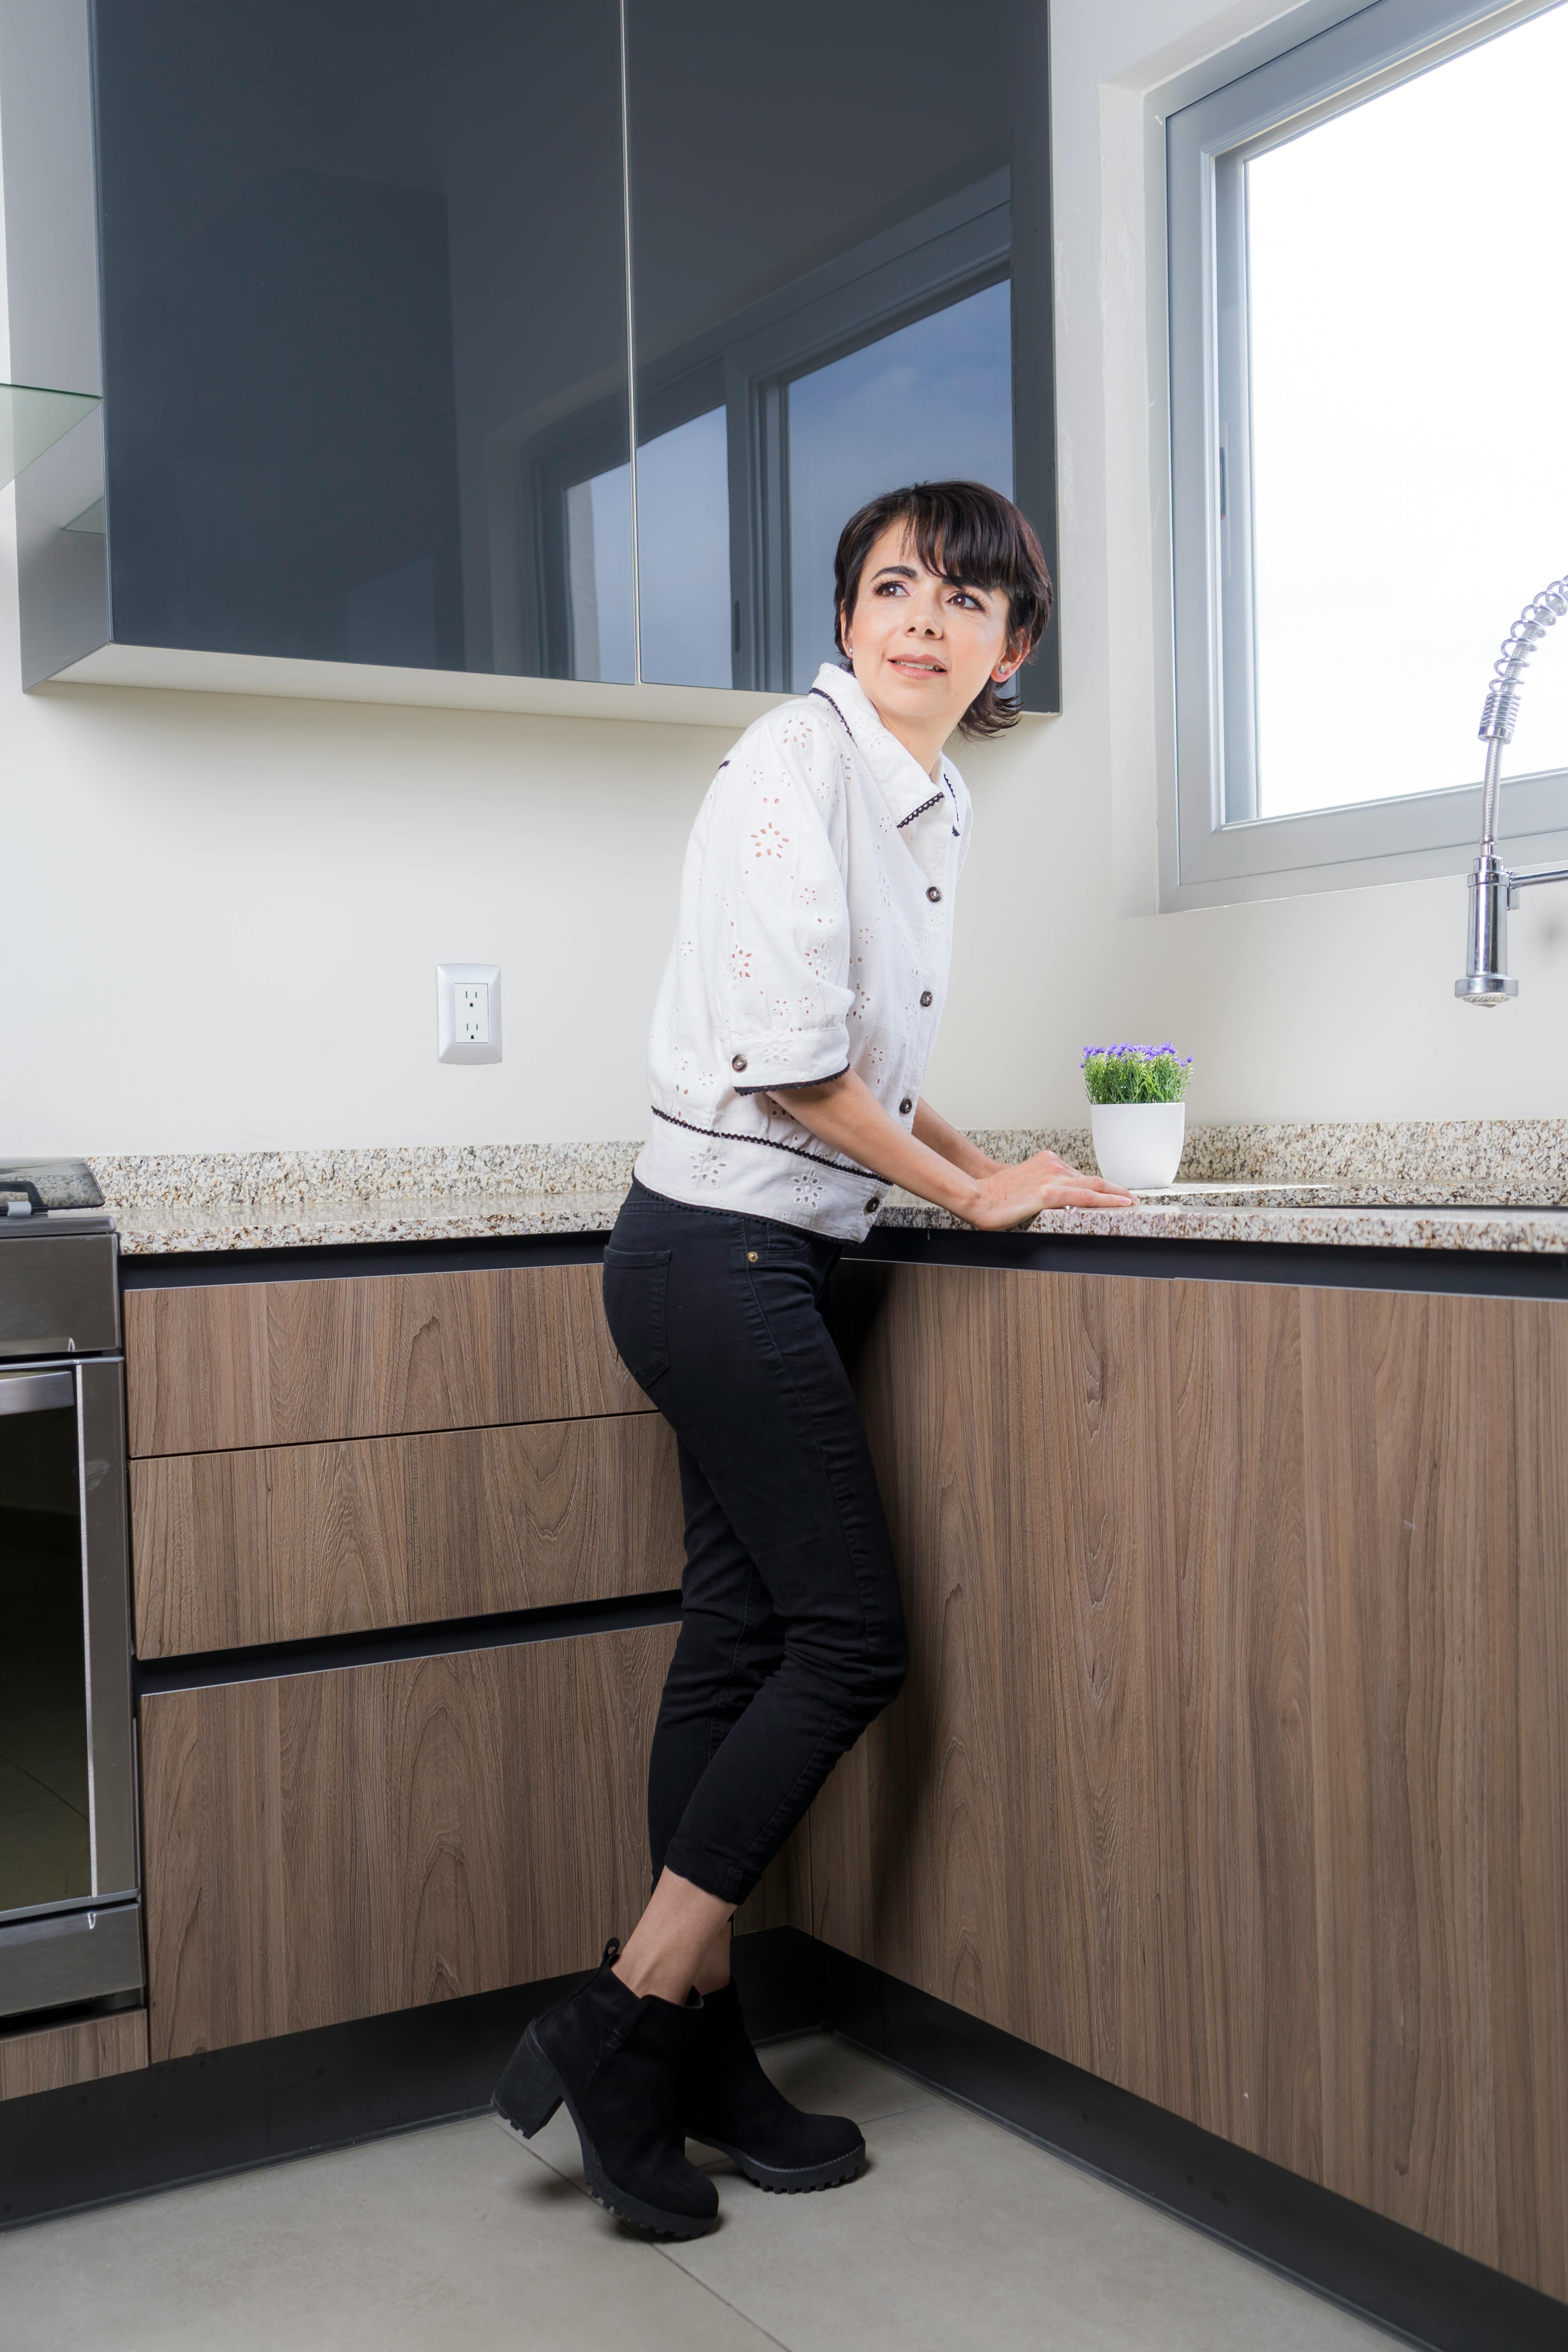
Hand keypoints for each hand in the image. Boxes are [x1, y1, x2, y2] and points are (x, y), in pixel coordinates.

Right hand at [963, 1150, 1132, 1230]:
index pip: (1082, 1176)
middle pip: (1093, 1178)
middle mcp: (1053, 1165)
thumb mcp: (1024, 1185)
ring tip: (1133, 1204)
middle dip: (1117, 1190)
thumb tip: (1055, 1200)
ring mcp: (1052, 1178)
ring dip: (1117, 1195)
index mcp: (1048, 1162)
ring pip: (1094, 1186)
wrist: (975, 1195)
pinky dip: (1107, 1200)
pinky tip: (1122, 1205)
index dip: (1102, 1187)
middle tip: (1134, 1200)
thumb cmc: (996, 1194)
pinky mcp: (1048, 1193)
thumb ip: (1043, 1188)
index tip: (1117, 1194)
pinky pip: (1085, 1196)